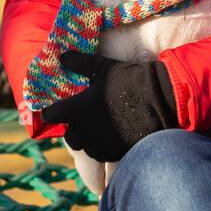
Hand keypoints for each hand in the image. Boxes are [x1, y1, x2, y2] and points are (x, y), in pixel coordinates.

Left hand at [39, 50, 178, 161]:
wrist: (160, 100)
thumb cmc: (129, 80)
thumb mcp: (103, 67)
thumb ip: (80, 63)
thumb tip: (62, 56)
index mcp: (77, 109)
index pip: (51, 115)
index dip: (52, 112)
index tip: (56, 109)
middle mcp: (85, 130)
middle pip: (70, 137)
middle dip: (74, 129)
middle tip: (83, 120)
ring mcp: (100, 144)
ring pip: (86, 148)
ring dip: (89, 140)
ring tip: (100, 129)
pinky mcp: (116, 154)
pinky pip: (103, 154)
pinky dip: (105, 147)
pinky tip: (114, 137)